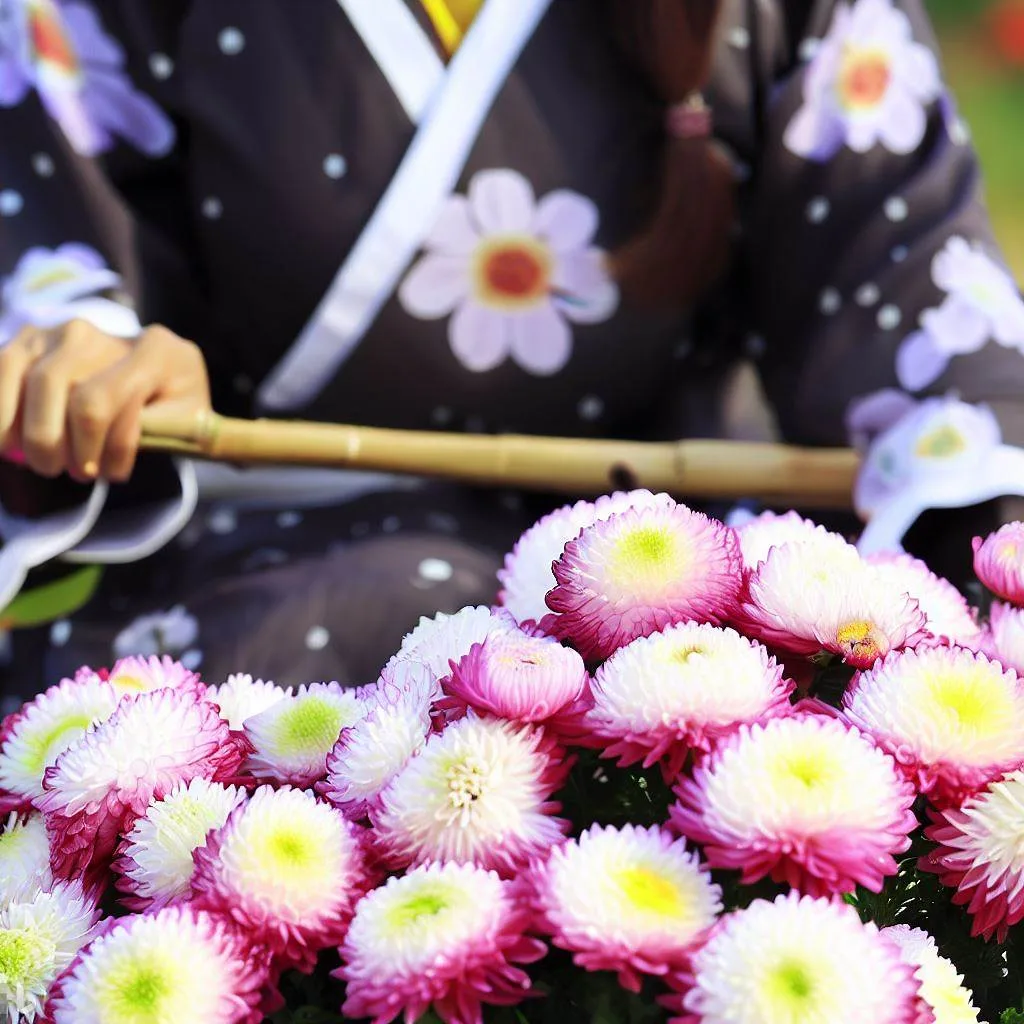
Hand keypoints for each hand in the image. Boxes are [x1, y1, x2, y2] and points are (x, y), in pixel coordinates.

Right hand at [0, 319, 210, 481]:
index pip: (98, 402)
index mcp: (151, 350)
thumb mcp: (185, 420)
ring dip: (23, 431)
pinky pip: (0, 371)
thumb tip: (127, 445)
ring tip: (42, 462)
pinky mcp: (28, 341)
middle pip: (52, 386)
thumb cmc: (169, 403)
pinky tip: (14, 445)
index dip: (93, 448)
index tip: (109, 475)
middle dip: (51, 443)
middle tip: (70, 472)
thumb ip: (160, 430)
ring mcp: (57, 332)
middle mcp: (99, 333)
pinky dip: (3, 416)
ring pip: (20, 378)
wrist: (153, 369)